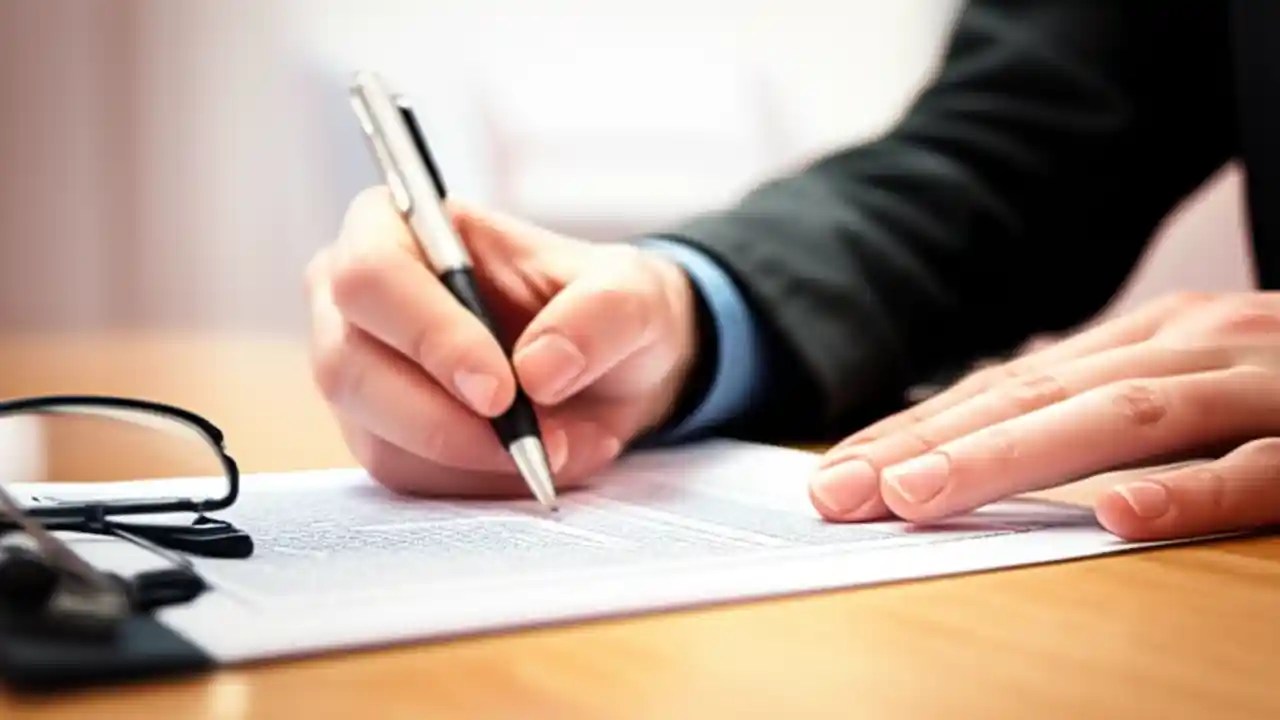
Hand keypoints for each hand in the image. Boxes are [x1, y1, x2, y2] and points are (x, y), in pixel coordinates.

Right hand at [306, 187, 697, 496]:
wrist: (610, 368)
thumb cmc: (602, 306)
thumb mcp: (632, 293)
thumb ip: (601, 315)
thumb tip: (539, 370)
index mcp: (398, 226)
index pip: (372, 276)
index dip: (429, 337)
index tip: (500, 390)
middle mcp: (356, 299)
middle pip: (349, 367)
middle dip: (446, 420)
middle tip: (534, 443)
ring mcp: (359, 372)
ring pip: (378, 437)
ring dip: (477, 460)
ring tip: (564, 446)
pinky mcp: (380, 436)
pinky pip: (409, 478)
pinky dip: (479, 483)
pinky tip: (538, 461)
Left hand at [810, 292, 1279, 540]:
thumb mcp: (1176, 379)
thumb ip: (1091, 405)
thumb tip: (973, 439)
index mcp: (1143, 341)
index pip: (1003, 390)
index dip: (913, 432)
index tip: (834, 477)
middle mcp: (1187, 348)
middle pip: (1037, 399)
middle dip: (928, 447)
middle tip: (840, 494)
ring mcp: (1261, 387)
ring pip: (1123, 420)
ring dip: (1013, 460)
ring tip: (922, 496)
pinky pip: (1265, 471)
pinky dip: (1193, 493)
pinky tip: (1120, 517)